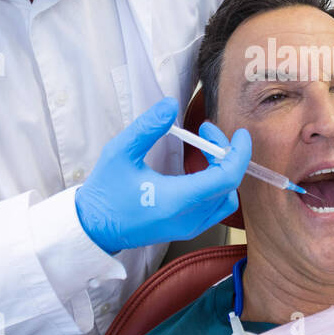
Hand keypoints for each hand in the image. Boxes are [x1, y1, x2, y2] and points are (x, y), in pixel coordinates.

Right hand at [75, 97, 249, 253]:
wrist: (94, 228)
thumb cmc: (105, 191)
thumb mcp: (120, 152)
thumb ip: (147, 127)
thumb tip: (171, 105)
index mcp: (175, 200)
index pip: (226, 178)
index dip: (239, 153)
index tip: (239, 133)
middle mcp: (188, 218)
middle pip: (229, 185)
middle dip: (225, 152)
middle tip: (204, 130)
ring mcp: (190, 227)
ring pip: (227, 198)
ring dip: (222, 169)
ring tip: (202, 148)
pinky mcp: (187, 229)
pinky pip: (215, 207)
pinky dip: (216, 185)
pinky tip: (197, 169)